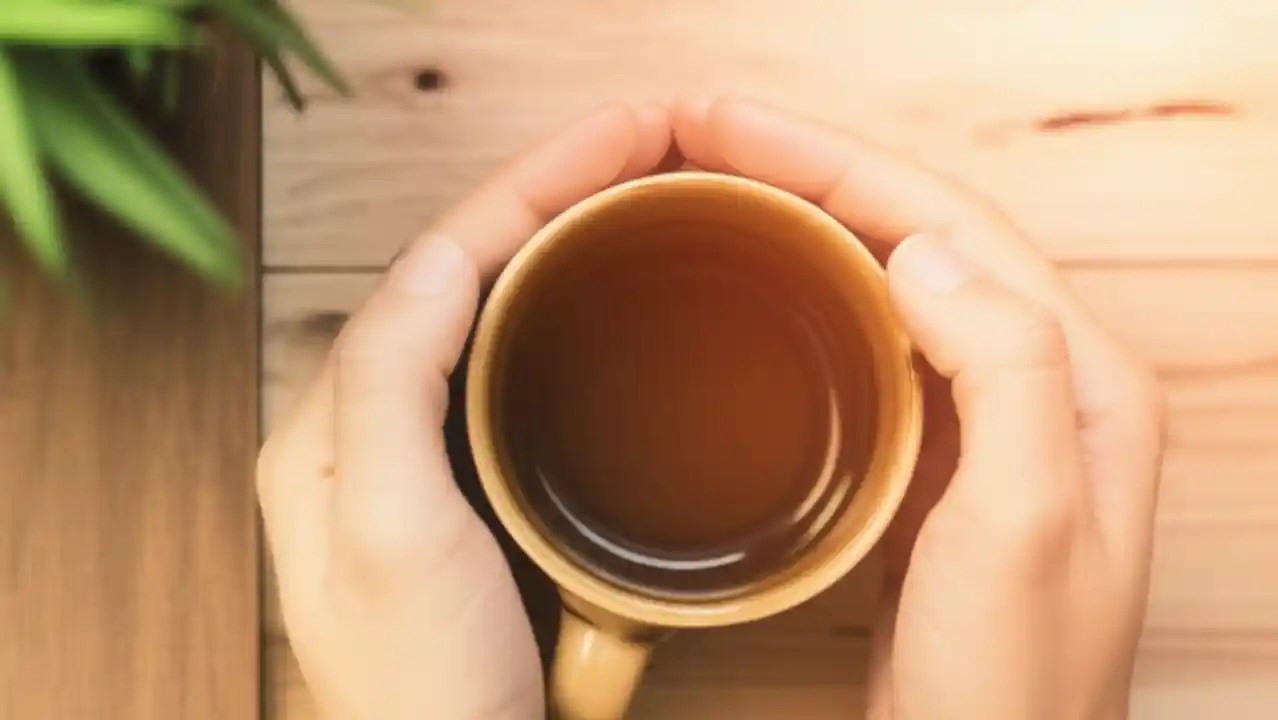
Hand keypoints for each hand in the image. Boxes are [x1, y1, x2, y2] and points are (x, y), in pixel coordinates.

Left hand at [257, 104, 673, 719]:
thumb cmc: (422, 691)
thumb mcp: (391, 532)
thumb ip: (389, 385)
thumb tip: (447, 255)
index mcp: (336, 428)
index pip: (432, 268)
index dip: (523, 189)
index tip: (613, 141)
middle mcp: (379, 433)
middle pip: (468, 280)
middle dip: (550, 198)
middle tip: (640, 148)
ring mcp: (439, 465)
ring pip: (499, 321)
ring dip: (564, 246)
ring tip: (634, 193)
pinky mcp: (492, 498)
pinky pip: (527, 380)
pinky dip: (575, 322)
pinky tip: (617, 307)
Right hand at [672, 97, 1164, 718]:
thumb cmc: (1011, 686)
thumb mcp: (1024, 523)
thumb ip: (1004, 369)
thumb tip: (918, 250)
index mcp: (1078, 377)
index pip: (949, 221)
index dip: (834, 158)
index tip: (729, 126)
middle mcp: (1035, 384)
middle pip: (913, 232)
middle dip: (806, 169)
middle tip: (700, 137)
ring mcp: (978, 423)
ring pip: (884, 280)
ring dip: (801, 218)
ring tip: (717, 184)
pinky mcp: (924, 463)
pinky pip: (864, 345)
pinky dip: (803, 297)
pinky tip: (756, 291)